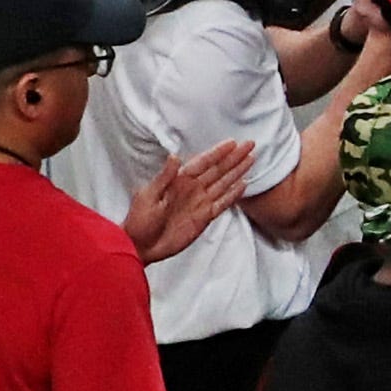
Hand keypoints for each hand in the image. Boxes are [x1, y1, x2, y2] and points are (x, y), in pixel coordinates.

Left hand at [123, 139, 252, 265]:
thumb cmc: (139, 221)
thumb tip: (175, 156)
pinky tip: (243, 185)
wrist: (140, 246)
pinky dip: (234, 194)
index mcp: (179, 182)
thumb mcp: (148, 196)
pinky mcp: (204, 217)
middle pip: (218, 170)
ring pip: (224, 183)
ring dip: (237, 171)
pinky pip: (223, 203)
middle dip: (234, 157)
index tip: (232, 143)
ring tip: (251, 159)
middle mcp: (193, 189)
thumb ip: (164, 177)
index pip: (203, 163)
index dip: (218, 153)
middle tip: (250, 145)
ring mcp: (200, 203)